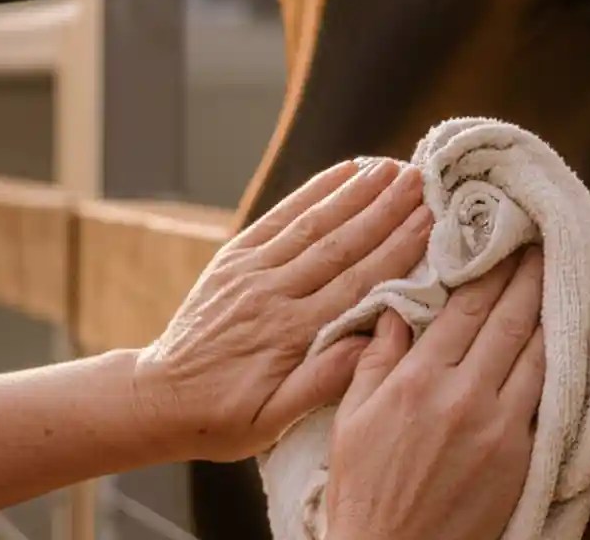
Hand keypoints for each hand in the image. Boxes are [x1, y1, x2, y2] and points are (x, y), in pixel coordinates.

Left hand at [132, 157, 432, 461]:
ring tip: (393, 166)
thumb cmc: (224, 418)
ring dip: (356, 192)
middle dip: (386, 208)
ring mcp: (251, 271)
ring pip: (314, 224)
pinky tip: (343, 171)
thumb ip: (320, 384)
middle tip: (423, 179)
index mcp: (290, 334)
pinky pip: (280, 218)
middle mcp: (273, 294)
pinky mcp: (235, 258)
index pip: (357, 282)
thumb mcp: (270, 422)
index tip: (431, 219)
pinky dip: (313, 191)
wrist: (158, 399)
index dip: (398, 247)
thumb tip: (371, 345)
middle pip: (342, 244)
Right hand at [327, 246, 545, 539]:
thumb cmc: (364, 492)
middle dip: (527, 278)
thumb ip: (374, 360)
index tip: (503, 244)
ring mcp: (499, 426)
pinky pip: (544, 397)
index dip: (490, 271)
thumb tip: (393, 311)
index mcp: (417, 381)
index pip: (466, 308)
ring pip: (536, 354)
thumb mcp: (351, 420)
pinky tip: (559, 344)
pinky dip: (555, 365)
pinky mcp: (522, 455)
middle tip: (540, 247)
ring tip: (556, 283)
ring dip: (548, 314)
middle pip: (508, 321)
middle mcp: (463, 395)